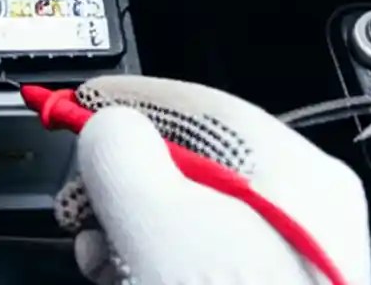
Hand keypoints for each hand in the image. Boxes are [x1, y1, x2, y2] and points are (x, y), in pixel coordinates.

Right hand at [55, 76, 370, 283]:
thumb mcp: (151, 209)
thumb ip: (117, 148)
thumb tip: (105, 131)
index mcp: (292, 174)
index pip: (195, 105)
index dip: (123, 102)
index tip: (73, 107)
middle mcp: (298, 212)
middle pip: (183, 161)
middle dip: (115, 180)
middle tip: (76, 201)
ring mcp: (281, 260)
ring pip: (181, 213)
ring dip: (121, 224)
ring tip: (94, 255)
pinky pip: (189, 255)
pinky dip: (145, 257)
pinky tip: (119, 275)